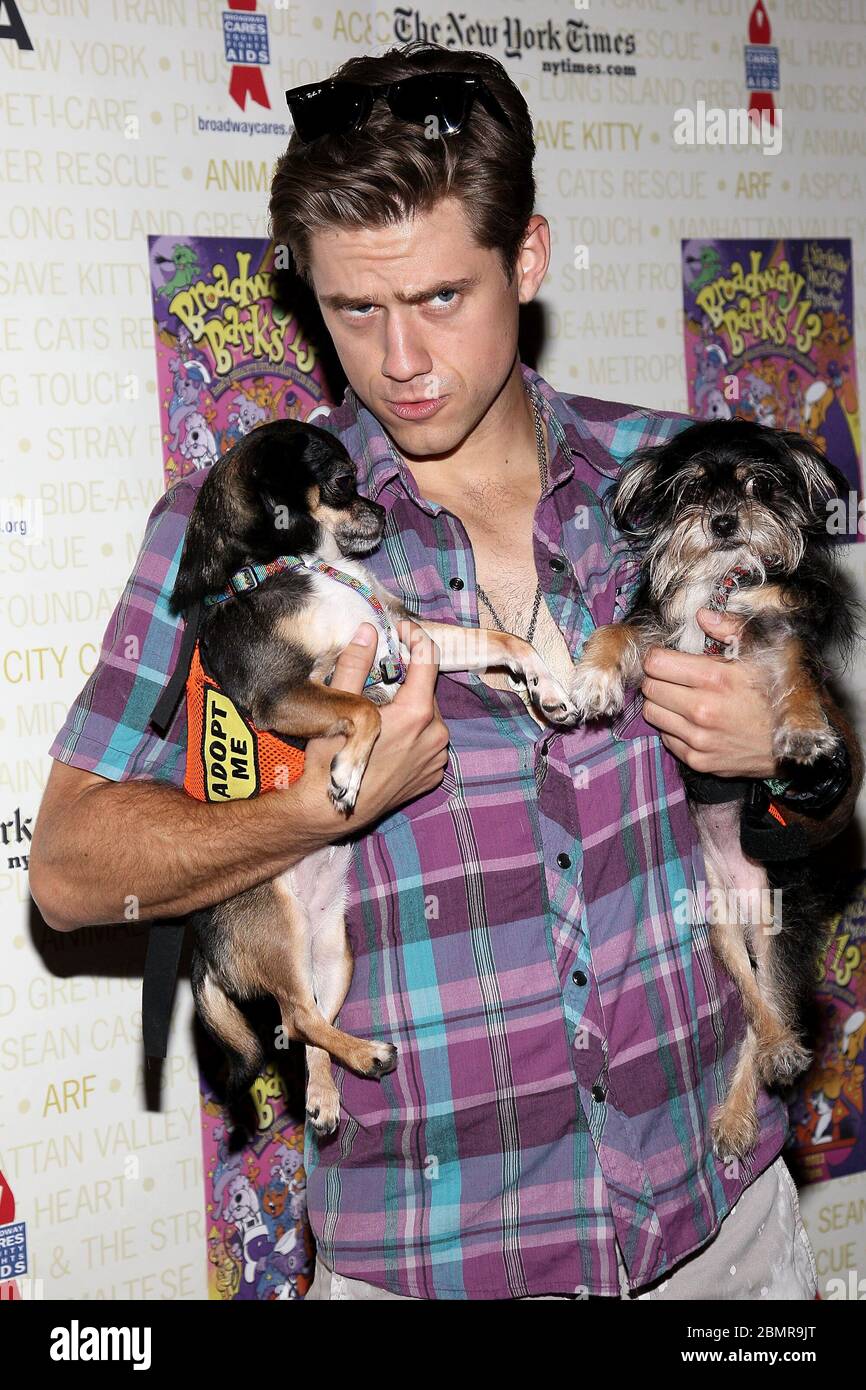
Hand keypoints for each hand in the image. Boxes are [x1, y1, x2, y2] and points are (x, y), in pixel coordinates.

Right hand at [300, 620, 449, 832]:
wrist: (329, 810)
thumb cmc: (332, 759)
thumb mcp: (340, 706)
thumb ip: (357, 664)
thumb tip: (367, 631)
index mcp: (418, 714)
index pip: (428, 659)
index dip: (414, 637)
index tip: (400, 629)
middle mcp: (436, 735)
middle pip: (427, 690)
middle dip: (406, 679)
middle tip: (379, 676)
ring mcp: (436, 758)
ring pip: (429, 717)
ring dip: (410, 708)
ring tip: (381, 712)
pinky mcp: (432, 775)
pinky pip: (428, 743)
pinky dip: (413, 735)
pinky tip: (388, 740)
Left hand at [639, 608, 779, 777]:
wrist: (798, 744)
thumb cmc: (779, 694)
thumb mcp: (763, 654)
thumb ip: (730, 629)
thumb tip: (701, 615)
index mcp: (716, 679)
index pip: (656, 663)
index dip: (658, 657)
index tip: (666, 657)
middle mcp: (703, 711)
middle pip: (649, 688)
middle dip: (658, 679)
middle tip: (673, 678)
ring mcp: (699, 739)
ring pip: (652, 714)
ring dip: (662, 703)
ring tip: (682, 698)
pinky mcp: (698, 761)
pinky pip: (666, 738)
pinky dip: (673, 728)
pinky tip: (693, 721)